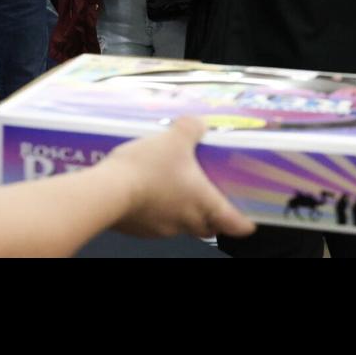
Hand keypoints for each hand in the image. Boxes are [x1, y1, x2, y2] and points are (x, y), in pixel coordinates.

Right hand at [104, 117, 254, 239]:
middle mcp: (186, 222)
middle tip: (210, 202)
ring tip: (173, 191)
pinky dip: (156, 212)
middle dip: (212, 218)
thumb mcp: (175, 139)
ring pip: (180, 226)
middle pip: (208, 228)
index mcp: (204, 203)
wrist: (106, 192)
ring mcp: (161, 230)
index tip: (249, 221)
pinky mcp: (139, 230)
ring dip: (181, 212)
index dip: (244, 223)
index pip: (234, 224)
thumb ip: (191, 128)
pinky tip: (146, 193)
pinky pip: (154, 223)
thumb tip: (197, 124)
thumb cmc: (148, 169)